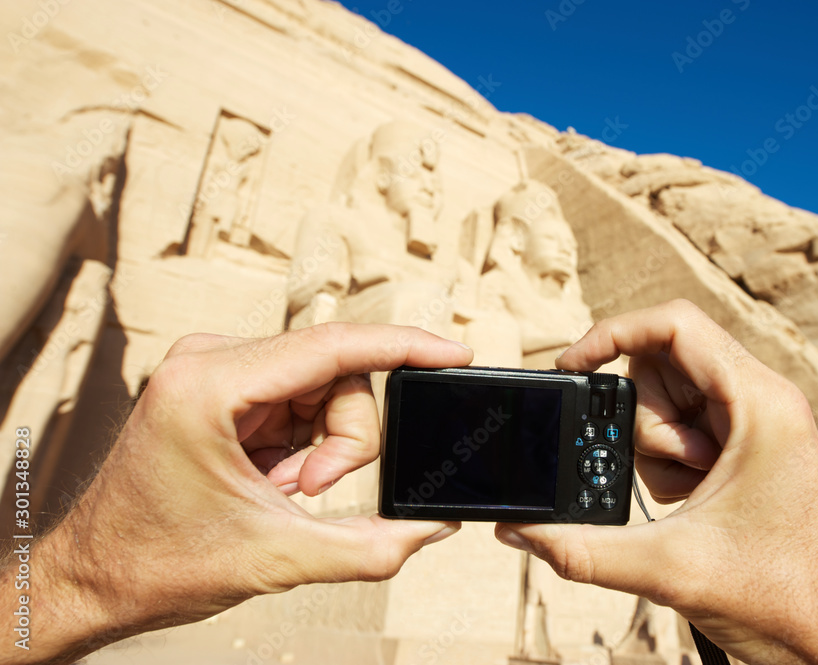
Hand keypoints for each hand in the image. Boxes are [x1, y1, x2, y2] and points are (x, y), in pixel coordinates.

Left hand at [1, 323, 472, 664]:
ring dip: (325, 444)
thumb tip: (432, 528)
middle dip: (346, 438)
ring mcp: (216, 370)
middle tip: (315, 492)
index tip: (455, 354)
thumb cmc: (155, 561)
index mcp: (209, 384)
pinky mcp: (224, 387)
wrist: (94, 578)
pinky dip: (307, 443)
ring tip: (289, 492)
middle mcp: (210, 361)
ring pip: (324, 386)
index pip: (332, 346)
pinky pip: (301, 398)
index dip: (404, 348)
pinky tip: (277, 480)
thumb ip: (367, 547)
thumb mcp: (273, 558)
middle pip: (335, 373)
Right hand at [495, 300, 817, 663]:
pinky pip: (684, 432)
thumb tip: (518, 530)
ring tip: (693, 500)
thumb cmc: (785, 597)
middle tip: (677, 480)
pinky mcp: (745, 450)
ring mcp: (755, 424)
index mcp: (759, 402)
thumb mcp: (670, 568)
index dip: (612, 333)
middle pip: (663, 367)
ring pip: (668, 401)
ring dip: (657, 450)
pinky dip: (670, 466)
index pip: (674, 325)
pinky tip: (696, 507)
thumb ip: (582, 549)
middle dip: (645, 424)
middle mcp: (761, 400)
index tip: (571, 365)